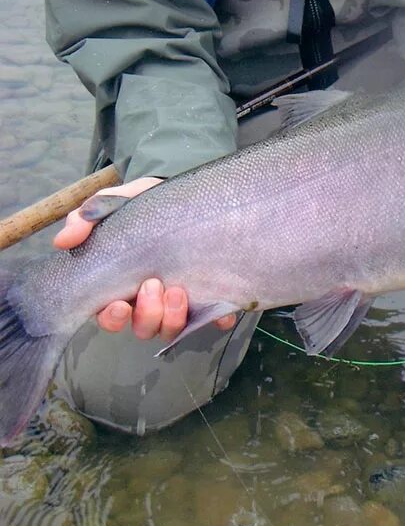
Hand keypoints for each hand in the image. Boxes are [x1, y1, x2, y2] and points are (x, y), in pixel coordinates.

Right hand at [53, 177, 235, 340]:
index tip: (119, 304)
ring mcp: (181, 303)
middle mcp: (150, 300)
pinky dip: (217, 320)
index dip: (112, 318)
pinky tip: (220, 312)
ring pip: (172, 329)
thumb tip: (63, 241)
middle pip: (143, 327)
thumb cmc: (144, 206)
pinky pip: (214, 320)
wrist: (186, 197)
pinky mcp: (211, 298)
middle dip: (148, 314)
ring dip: (173, 317)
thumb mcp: (116, 203)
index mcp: (122, 285)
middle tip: (154, 285)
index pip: (110, 316)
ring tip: (179, 290)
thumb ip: (88, 217)